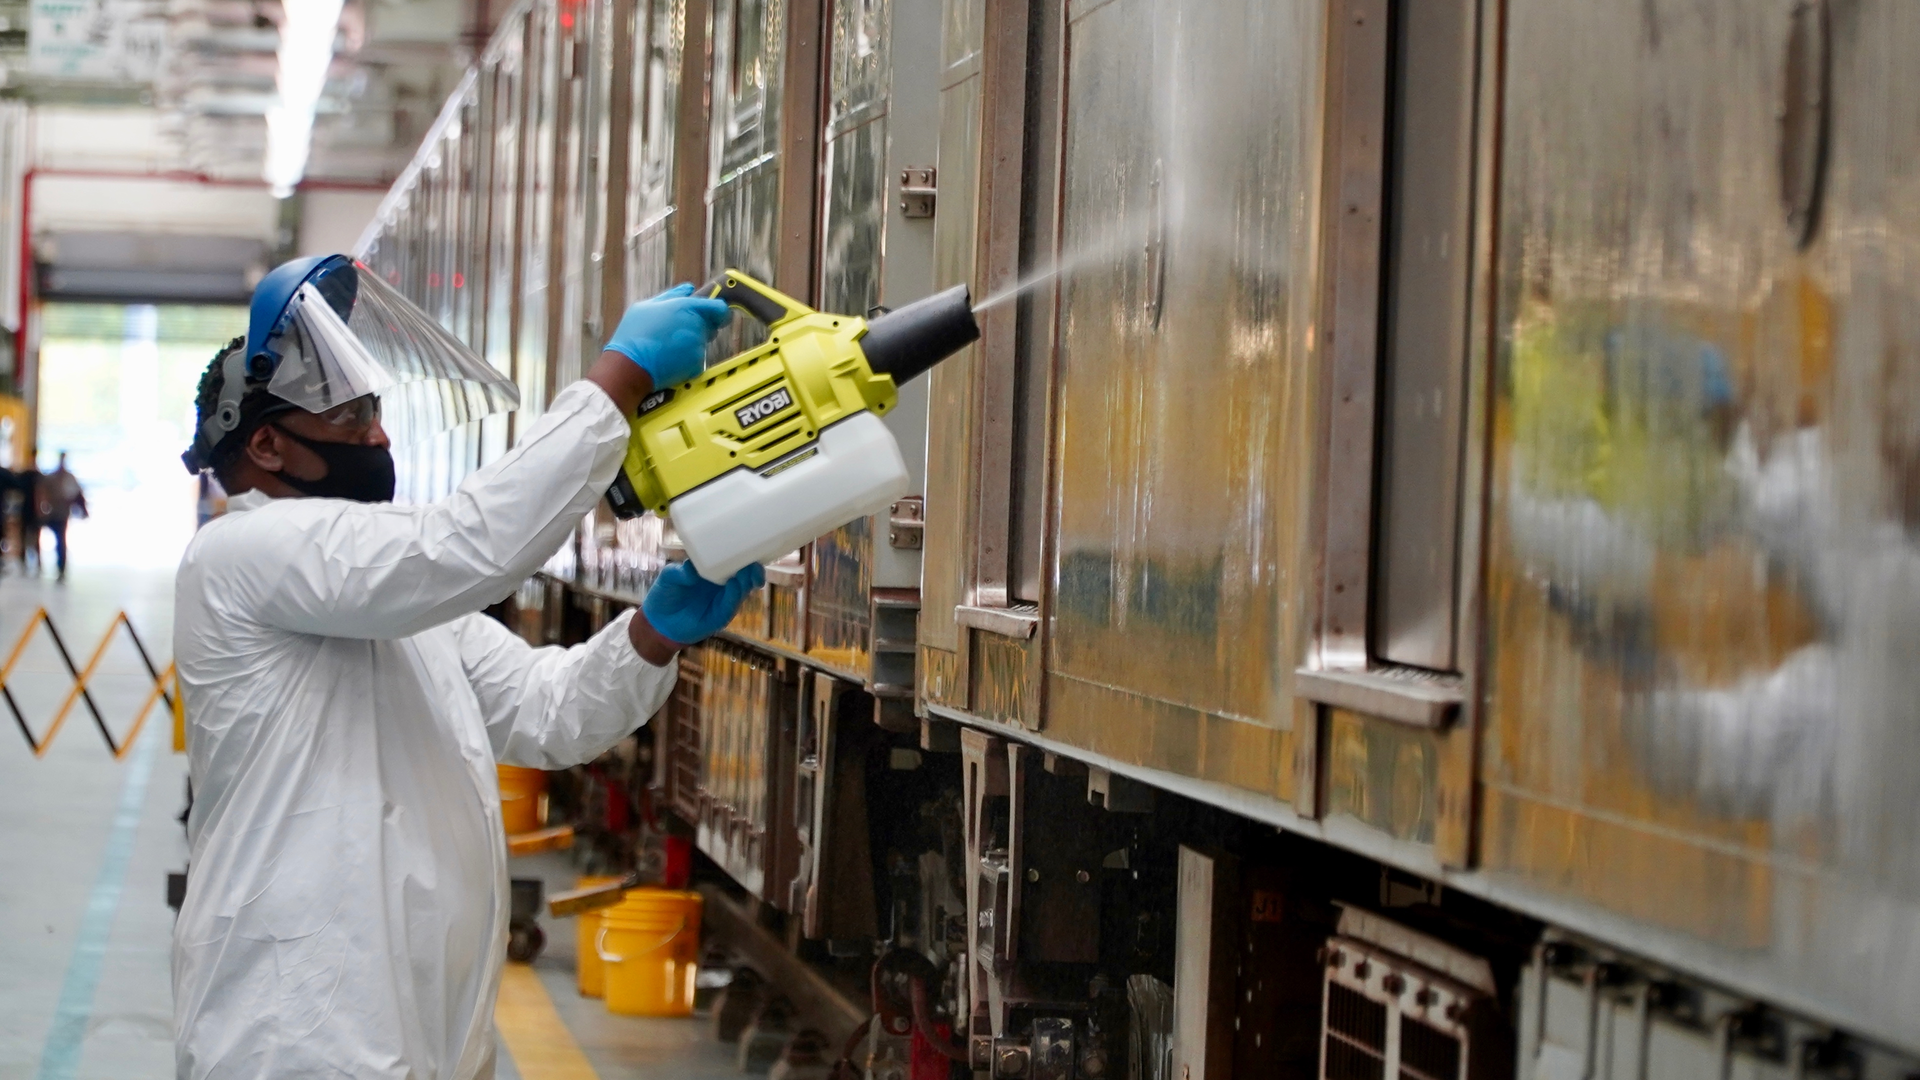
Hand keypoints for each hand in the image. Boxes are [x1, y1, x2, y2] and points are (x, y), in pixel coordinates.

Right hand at [603, 283, 732, 388]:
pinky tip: (670, 358)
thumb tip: (688, 289)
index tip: (715, 313)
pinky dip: (688, 359)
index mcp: (686, 307)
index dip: (719, 311)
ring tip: (668, 346)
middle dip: (700, 327)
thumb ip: (672, 295)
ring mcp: (698, 346)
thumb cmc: (634, 334)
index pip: (719, 308)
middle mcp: (696, 325)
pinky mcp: (698, 364)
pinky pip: (698, 359)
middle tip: (676, 333)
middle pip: (712, 325)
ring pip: (703, 342)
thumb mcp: (646, 306)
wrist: (630, 366)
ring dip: (691, 343)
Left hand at [640, 561, 765, 646]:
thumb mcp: (669, 577)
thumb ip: (678, 572)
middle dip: (754, 570)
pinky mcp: (719, 617)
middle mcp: (724, 585)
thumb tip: (691, 568)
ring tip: (748, 571)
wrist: (659, 621)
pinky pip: (730, 606)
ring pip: (742, 591)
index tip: (754, 545)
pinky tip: (735, 585)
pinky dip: (734, 596)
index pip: (736, 561)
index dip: (748, 555)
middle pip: (746, 576)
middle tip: (755, 562)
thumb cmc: (666, 593)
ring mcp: (723, 601)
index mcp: (715, 571)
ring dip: (747, 581)